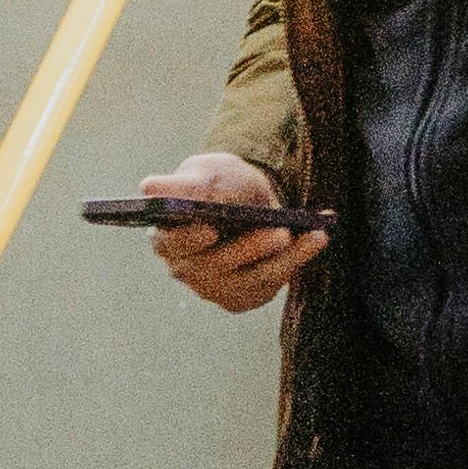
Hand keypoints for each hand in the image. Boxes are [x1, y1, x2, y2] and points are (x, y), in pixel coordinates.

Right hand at [145, 156, 321, 314]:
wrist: (246, 198)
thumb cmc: (217, 185)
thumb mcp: (204, 174)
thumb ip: (182, 184)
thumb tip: (149, 188)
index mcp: (167, 238)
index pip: (173, 243)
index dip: (190, 238)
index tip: (210, 227)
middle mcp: (187, 268)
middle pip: (216, 265)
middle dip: (249, 248)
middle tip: (277, 231)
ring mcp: (216, 286)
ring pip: (250, 276)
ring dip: (283, 256)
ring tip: (311, 234)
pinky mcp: (245, 294)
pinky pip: (273, 281)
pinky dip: (298, 258)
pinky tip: (318, 237)